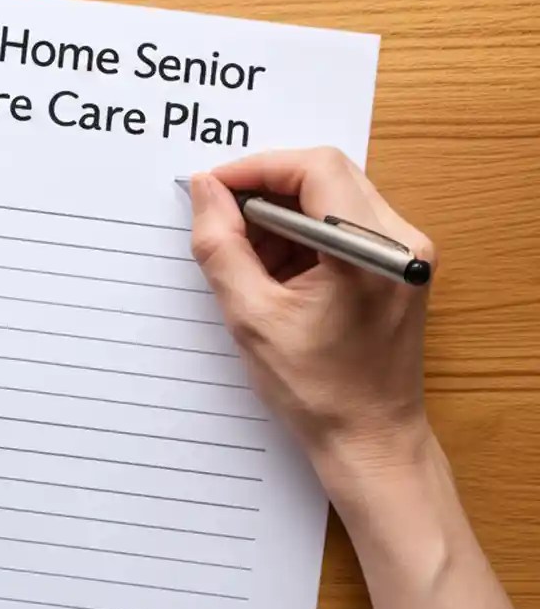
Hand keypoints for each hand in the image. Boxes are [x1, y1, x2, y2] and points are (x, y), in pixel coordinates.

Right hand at [187, 147, 436, 482]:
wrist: (369, 439)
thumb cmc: (317, 391)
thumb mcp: (251, 316)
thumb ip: (222, 245)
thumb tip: (205, 190)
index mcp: (370, 251)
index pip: (314, 169)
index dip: (256, 168)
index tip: (213, 189)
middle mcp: (400, 240)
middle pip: (325, 175)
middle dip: (265, 191)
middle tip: (222, 222)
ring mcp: (403, 251)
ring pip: (330, 196)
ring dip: (279, 216)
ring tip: (247, 260)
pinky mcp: (395, 264)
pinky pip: (340, 223)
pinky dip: (299, 235)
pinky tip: (273, 273)